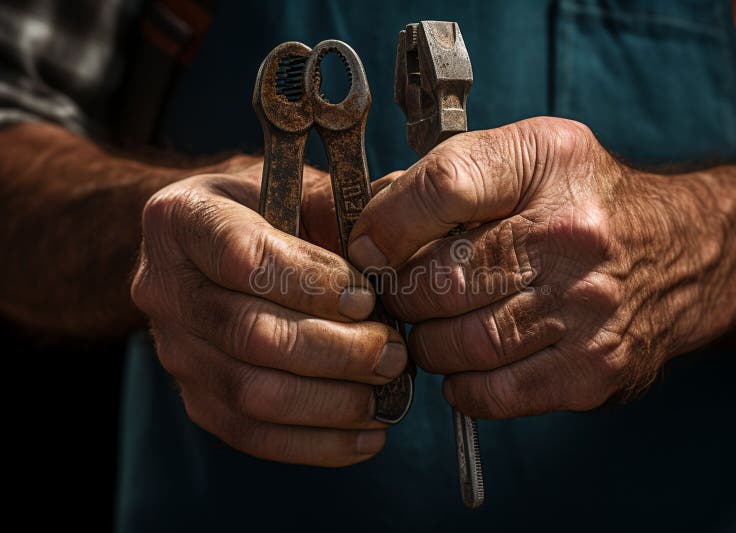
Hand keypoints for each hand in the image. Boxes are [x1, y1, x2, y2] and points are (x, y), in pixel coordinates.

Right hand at [131, 159, 407, 465]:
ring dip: (332, 401)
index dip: (310, 283)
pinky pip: (252, 435)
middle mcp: (165, 288)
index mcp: (183, 219)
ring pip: (252, 393)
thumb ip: (340, 207)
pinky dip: (316, 443)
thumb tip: (402, 241)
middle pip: (251, 334)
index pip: (243, 256)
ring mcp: (174, 350)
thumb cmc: (267, 211)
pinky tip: (368, 435)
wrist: (213, 249)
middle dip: (335, 350)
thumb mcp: (297, 188)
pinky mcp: (196, 397)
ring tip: (388, 392)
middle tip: (393, 353)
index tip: (365, 297)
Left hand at [348, 117, 730, 418]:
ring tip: (436, 324)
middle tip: (401, 293)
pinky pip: (489, 393)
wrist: (682, 253)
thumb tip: (367, 230)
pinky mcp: (592, 369)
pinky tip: (466, 361)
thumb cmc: (581, 202)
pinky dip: (459, 384)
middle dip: (399, 293)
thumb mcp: (526, 155)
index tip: (369, 247)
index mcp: (546, 163)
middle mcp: (571, 236)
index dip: (385, 224)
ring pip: (456, 344)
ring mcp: (585, 309)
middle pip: (437, 279)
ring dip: (426, 341)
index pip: (442, 187)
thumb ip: (443, 178)